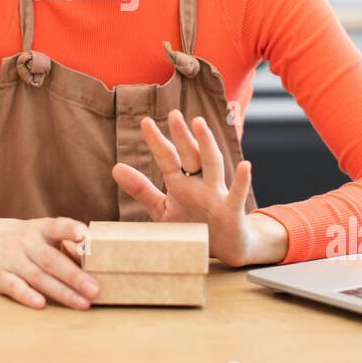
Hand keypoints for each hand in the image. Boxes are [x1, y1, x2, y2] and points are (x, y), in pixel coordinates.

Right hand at [0, 211, 98, 309]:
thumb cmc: (21, 240)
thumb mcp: (39, 234)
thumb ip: (63, 247)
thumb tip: (94, 266)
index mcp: (39, 229)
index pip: (56, 226)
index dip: (70, 229)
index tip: (84, 234)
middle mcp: (24, 242)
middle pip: (51, 259)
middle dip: (74, 276)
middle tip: (95, 289)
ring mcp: (10, 258)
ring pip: (37, 276)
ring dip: (61, 291)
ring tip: (82, 303)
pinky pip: (14, 286)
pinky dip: (27, 295)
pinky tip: (42, 304)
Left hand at [112, 109, 266, 266]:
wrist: (228, 248)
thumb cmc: (194, 226)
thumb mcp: (163, 209)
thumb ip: (142, 189)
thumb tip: (115, 168)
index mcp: (181, 183)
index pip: (167, 158)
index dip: (156, 142)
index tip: (145, 122)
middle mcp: (199, 184)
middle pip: (190, 155)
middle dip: (182, 135)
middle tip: (173, 114)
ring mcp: (216, 195)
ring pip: (212, 165)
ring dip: (206, 144)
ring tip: (199, 124)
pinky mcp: (231, 212)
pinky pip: (236, 195)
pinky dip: (241, 181)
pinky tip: (245, 165)